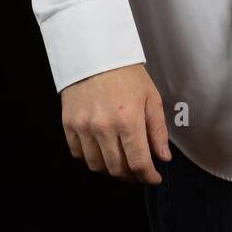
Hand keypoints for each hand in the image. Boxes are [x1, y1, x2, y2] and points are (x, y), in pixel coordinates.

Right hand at [61, 62, 171, 183]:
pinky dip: (92, 160)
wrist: (95, 53)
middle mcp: (104, 126)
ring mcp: (83, 126)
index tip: (154, 178)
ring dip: (112, 170)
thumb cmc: (126, 73)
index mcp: (128, 118)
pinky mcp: (69, 125)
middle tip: (139, 172)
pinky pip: (79, 155)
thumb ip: (158, 130)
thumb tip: (163, 157)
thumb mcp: (151, 97)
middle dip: (132, 176)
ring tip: (122, 163)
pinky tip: (103, 152)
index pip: (139, 163)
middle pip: (118, 169)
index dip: (148, 177)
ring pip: (98, 166)